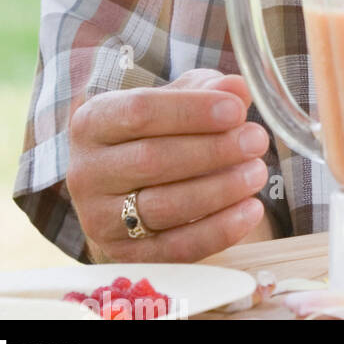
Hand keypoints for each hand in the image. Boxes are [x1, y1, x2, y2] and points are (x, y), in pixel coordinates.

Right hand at [67, 68, 271, 263]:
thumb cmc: (163, 125)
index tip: (236, 111)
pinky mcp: (123, 254)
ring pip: (162, 206)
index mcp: (94, 121)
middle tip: (257, 141)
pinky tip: (250, 210)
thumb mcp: (182, 95)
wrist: (137, 178)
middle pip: (152, 160)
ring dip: (219, 190)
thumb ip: (208, 88)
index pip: (139, 112)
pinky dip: (217, 230)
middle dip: (212, 150)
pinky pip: (174, 248)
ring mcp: (99, 218)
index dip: (191, 111)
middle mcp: (86, 172)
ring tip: (257, 172)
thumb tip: (237, 90)